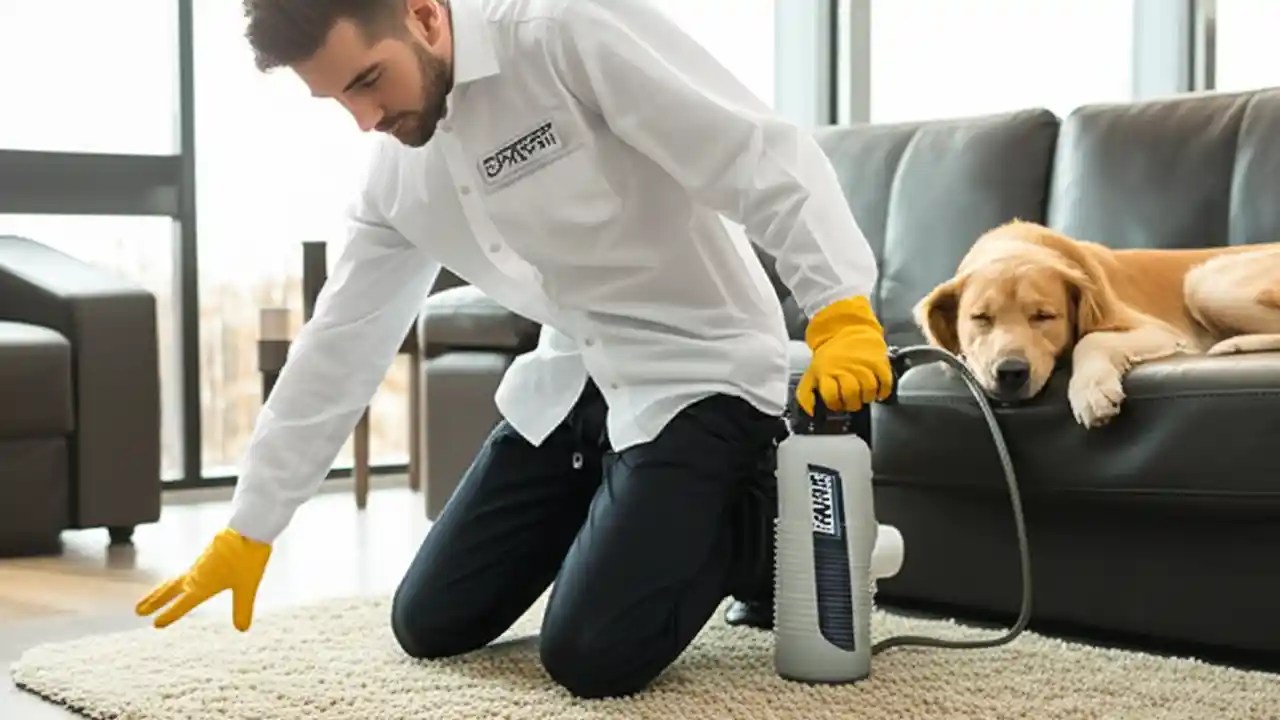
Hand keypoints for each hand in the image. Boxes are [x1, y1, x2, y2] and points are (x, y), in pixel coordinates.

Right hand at [135, 527, 271, 630]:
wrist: (249, 527)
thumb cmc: (248, 557)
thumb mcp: (247, 586)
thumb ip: (242, 608)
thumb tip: (242, 629)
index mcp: (202, 584)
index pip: (182, 604)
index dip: (169, 615)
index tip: (155, 624)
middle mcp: (196, 574)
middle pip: (169, 590)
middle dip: (154, 602)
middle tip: (137, 611)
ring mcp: (199, 563)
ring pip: (175, 579)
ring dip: (161, 590)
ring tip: (152, 598)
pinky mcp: (206, 554)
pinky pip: (187, 570)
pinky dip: (177, 578)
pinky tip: (184, 579)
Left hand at [796, 295, 892, 415]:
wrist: (846, 327)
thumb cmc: (831, 355)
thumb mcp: (813, 371)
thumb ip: (807, 393)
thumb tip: (811, 412)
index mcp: (827, 371)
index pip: (832, 395)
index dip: (835, 404)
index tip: (837, 404)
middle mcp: (846, 368)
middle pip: (851, 394)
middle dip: (851, 403)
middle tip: (852, 402)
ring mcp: (864, 365)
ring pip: (869, 391)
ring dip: (866, 398)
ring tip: (864, 396)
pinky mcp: (880, 362)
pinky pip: (885, 383)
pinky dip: (883, 392)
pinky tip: (878, 394)